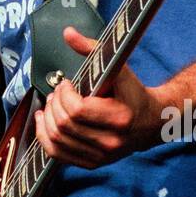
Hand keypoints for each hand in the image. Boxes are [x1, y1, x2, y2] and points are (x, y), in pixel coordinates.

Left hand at [33, 26, 163, 167]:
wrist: (151, 122)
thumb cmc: (133, 92)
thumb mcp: (118, 68)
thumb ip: (92, 49)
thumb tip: (68, 33)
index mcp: (120, 118)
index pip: (77, 110)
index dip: (64, 94)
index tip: (67, 84)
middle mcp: (111, 142)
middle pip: (64, 125)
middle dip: (54, 104)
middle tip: (57, 92)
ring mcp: (102, 156)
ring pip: (57, 141)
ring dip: (46, 119)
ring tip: (50, 104)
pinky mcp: (93, 163)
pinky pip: (58, 155)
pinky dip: (44, 137)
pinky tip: (44, 121)